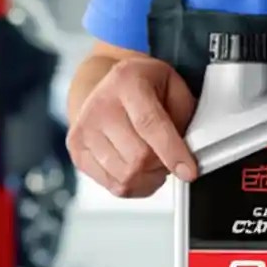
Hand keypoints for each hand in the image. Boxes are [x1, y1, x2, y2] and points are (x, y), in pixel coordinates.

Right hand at [66, 57, 197, 197]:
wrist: (105, 85)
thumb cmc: (144, 87)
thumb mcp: (173, 87)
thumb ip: (184, 117)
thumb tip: (189, 153)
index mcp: (126, 81)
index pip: (149, 124)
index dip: (171, 151)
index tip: (188, 171)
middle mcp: (99, 105)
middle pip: (137, 157)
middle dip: (162, 165)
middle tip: (168, 157)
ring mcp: (83, 129)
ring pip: (125, 176)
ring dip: (148, 177)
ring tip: (152, 161)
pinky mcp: (77, 150)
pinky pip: (113, 185)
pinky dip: (133, 185)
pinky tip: (137, 170)